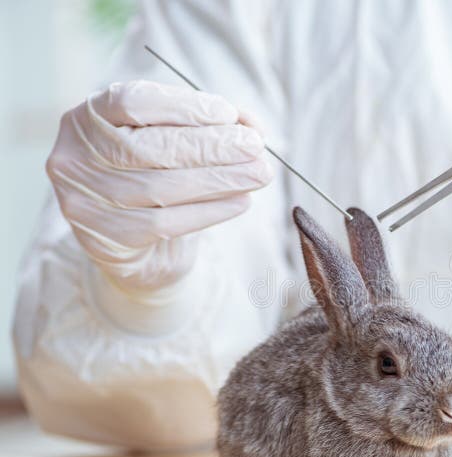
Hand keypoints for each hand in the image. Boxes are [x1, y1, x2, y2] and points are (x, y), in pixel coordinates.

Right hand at [46, 80, 271, 291]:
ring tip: (259, 173)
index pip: (133, 102)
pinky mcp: (108, 239)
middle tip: (256, 146)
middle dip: (212, 146)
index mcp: (89, 119)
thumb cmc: (155, 177)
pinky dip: (211, 210)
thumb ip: (206, 126)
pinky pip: (167, 223)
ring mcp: (87, 200)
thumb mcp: (172, 141)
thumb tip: (251, 124)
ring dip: (220, 179)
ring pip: (163, 187)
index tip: (228, 114)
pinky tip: (242, 201)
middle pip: (152, 148)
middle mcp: (77, 157)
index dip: (184, 106)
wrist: (133, 245)